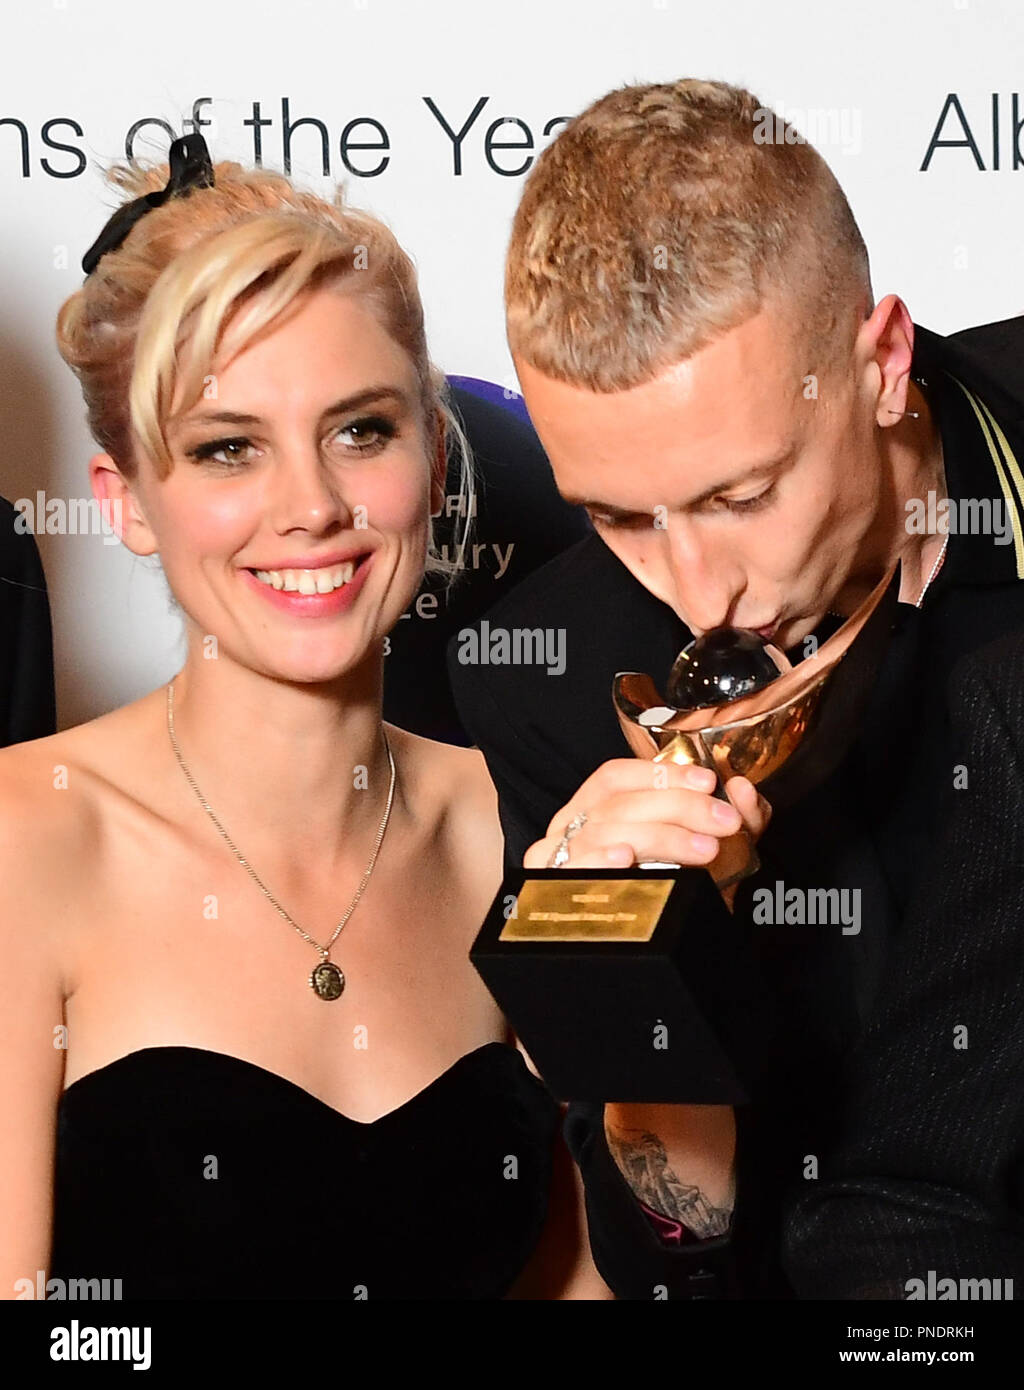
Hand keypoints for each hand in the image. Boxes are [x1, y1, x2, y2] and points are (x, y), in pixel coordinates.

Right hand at [523, 759, 770, 876]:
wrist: (660, 955)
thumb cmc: (678, 894)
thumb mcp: (714, 854)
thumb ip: (739, 821)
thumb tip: (744, 791)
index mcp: (595, 809)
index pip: (615, 777)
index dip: (661, 774)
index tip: (707, 782)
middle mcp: (569, 828)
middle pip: (617, 803)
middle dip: (678, 807)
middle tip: (724, 822)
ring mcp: (556, 859)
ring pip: (602, 833)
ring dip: (659, 837)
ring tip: (705, 850)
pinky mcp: (549, 893)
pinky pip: (569, 871)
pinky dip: (598, 860)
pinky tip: (626, 859)